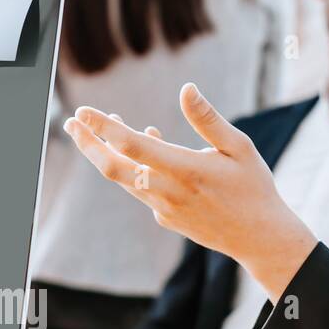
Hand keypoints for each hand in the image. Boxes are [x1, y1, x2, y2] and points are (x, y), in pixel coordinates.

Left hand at [63, 83, 317, 301]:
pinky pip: (141, 188)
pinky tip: (142, 146)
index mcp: (186, 170)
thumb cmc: (254, 188)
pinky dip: (133, 166)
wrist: (259, 239)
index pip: (133, 145)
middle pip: (114, 168)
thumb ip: (208, 120)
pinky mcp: (165, 218)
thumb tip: (185, 89)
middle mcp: (168, 192)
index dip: (104, 127)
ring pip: (125, 179)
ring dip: (109, 152)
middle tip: (70, 122)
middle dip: (88, 144)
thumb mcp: (239, 148)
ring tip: (98, 128)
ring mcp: (164, 208)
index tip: (84, 111)